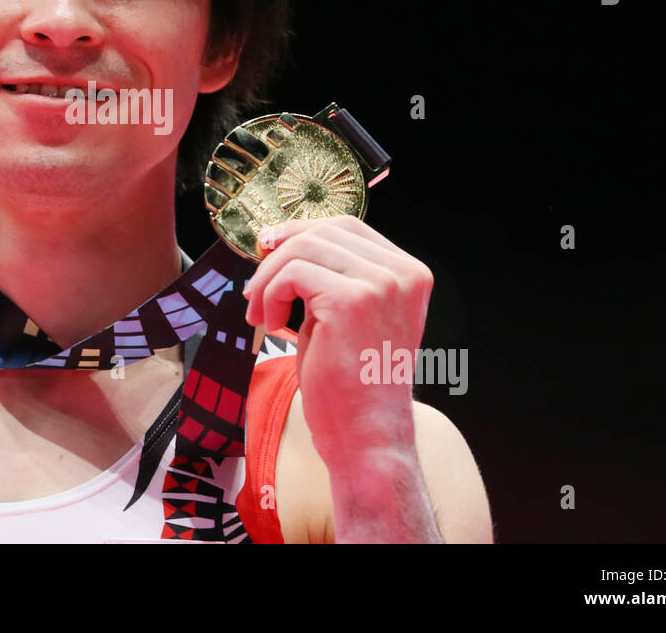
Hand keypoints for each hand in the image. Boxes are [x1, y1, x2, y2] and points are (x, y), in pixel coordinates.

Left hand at [240, 214, 433, 460]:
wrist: (366, 437)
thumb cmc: (350, 383)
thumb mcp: (348, 315)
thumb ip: (331, 276)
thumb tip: (281, 239)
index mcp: (409, 273)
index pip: (347, 227)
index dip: (301, 232)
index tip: (269, 252)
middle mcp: (403, 273)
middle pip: (325, 230)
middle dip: (280, 251)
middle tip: (255, 285)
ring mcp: (382, 285)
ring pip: (304, 247)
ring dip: (269, 277)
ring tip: (260, 313)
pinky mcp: (352, 301)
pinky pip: (293, 272)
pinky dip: (271, 294)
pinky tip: (270, 324)